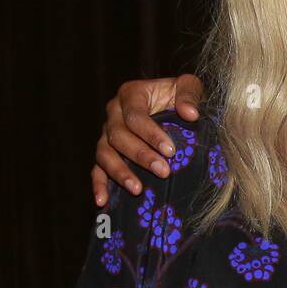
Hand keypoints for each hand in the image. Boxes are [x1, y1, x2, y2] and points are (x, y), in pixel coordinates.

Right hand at [91, 74, 204, 204]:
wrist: (173, 107)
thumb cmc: (180, 96)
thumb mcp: (189, 86)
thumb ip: (189, 94)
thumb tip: (190, 113)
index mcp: (130, 94)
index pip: (135, 116)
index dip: (151, 134)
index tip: (171, 151)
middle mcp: (113, 113)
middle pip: (118, 136)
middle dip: (141, 156)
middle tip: (163, 171)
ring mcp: (106, 134)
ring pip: (105, 154)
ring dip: (120, 172)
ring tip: (138, 189)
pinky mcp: (106, 152)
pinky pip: (97, 169)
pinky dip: (98, 185)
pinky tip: (102, 201)